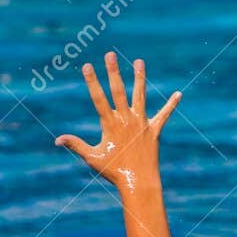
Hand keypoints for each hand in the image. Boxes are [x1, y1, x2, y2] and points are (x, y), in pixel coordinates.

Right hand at [54, 52, 180, 194]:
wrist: (138, 182)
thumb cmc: (113, 171)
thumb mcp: (92, 158)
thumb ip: (76, 145)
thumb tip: (57, 140)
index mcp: (110, 124)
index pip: (98, 98)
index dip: (92, 81)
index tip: (87, 66)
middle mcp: (126, 119)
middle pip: (118, 91)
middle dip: (113, 71)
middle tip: (110, 55)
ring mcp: (141, 123)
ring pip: (140, 96)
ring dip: (139, 78)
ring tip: (140, 61)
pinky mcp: (154, 131)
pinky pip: (164, 115)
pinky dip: (171, 105)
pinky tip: (179, 94)